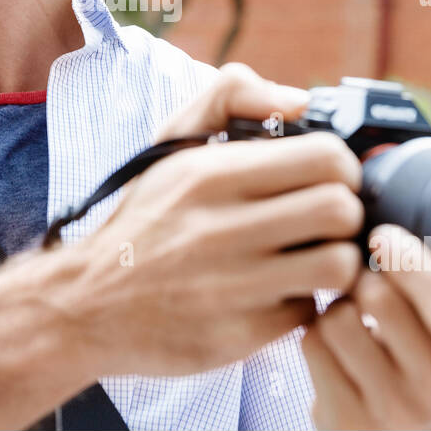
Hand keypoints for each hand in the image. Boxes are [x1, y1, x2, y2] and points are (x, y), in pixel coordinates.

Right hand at [64, 63, 365, 376]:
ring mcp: (231, 286)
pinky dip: (302, 303)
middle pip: (342, 210)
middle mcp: (221, 228)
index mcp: (211, 174)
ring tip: (309, 256)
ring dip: (334, 261)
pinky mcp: (238, 335)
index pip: (325, 157)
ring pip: (338, 265)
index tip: (326, 178)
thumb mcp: (171, 143)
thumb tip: (301, 100)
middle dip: (345, 213)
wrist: (85, 304)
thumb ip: (230, 95)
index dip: (339, 166)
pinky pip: (308, 313)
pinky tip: (278, 292)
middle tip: (324, 221)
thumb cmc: (144, 218)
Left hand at [301, 224, 430, 429]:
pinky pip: (312, 344)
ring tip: (357, 315)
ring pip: (338, 318)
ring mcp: (394, 413)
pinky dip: (316, 330)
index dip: (411, 263)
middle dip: (365, 274)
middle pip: (379, 299)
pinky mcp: (347, 420)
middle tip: (369, 278)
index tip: (384, 235)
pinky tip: (339, 341)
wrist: (408, 424)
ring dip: (339, 304)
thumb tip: (396, 207)